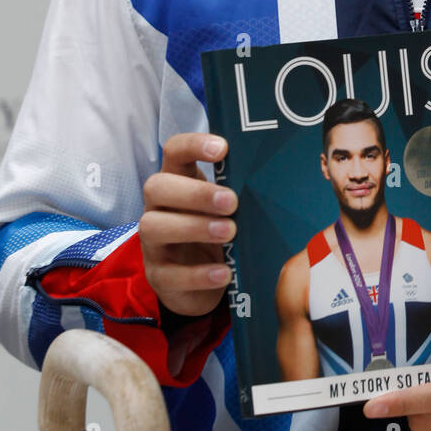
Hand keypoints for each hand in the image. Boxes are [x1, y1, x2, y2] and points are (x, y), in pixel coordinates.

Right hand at [140, 132, 235, 317]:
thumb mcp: (229, 209)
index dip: (193, 145)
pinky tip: (224, 272)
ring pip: (152, 227)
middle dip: (195, 192)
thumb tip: (278, 178)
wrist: (204, 285)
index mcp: (178, 182)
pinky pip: (168, 274)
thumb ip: (241, 192)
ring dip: (193, 227)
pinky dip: (198, 274)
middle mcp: (159, 208)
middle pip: (156, 186)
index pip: (174, 151)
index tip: (222, 149)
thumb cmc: (219, 233)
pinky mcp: (159, 276)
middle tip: (231, 202)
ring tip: (229, 232)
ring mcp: (154, 243)